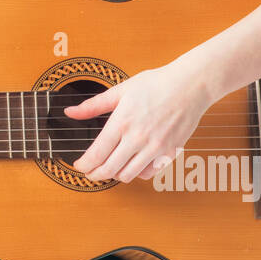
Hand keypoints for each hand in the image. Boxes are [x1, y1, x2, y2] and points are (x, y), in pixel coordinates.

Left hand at [62, 64, 210, 182]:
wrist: (190, 85)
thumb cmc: (156, 84)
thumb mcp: (121, 90)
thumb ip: (93, 105)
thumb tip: (70, 112)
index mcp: (122, 122)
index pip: (96, 154)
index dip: (84, 164)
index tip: (79, 165)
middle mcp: (138, 138)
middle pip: (109, 169)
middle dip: (94, 174)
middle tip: (90, 172)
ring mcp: (155, 148)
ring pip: (128, 175)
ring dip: (115, 175)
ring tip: (110, 167)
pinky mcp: (170, 153)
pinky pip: (148, 173)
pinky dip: (137, 173)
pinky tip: (132, 163)